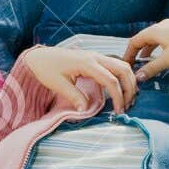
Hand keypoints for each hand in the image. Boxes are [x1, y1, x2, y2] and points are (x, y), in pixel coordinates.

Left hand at [21, 45, 137, 111]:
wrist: (39, 57)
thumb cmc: (46, 69)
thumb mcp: (58, 84)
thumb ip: (74, 97)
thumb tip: (85, 111)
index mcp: (87, 63)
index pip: (111, 80)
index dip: (118, 97)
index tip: (118, 112)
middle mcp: (96, 57)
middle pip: (123, 70)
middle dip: (129, 88)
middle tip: (128, 106)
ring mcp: (97, 56)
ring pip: (122, 65)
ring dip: (128, 81)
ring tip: (127, 99)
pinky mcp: (96, 58)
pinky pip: (116, 65)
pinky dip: (123, 76)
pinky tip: (120, 89)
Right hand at [124, 18, 168, 78]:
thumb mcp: (168, 59)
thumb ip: (152, 68)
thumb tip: (138, 77)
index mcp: (154, 31)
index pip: (134, 41)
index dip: (128, 53)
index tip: (126, 64)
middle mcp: (161, 26)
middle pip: (144, 38)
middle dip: (138, 51)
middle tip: (134, 63)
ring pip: (155, 38)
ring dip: (149, 49)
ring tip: (147, 60)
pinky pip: (164, 38)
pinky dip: (159, 47)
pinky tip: (164, 54)